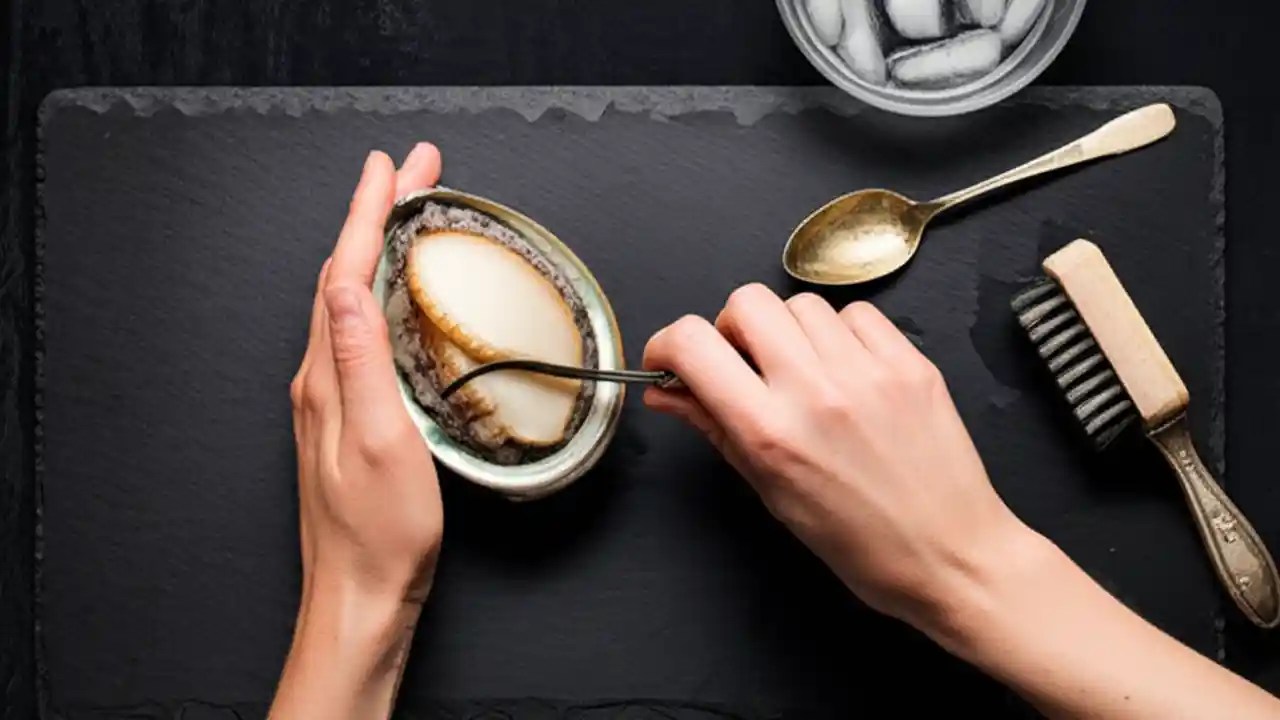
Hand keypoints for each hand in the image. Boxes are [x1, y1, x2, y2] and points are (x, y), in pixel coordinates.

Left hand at [271, 144, 443, 719]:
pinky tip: (392, 294)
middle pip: (341, 275)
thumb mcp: (382, 440)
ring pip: (346, 300)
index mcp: (328, 377)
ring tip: (403, 212)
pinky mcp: (347, 415)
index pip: (344, 273)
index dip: (368, 213)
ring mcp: (330, 396)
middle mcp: (320, 378)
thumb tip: (347, 284)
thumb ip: (360, 359)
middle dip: (374, 214)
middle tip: (412, 172)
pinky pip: (355, 332)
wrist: (361, 594)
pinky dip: (374, 291)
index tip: (392, 167)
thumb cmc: (382, 531)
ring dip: (373, 247)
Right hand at [642, 284, 1026, 629]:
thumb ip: (715, 429)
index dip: (668, 344)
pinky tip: (846, 371)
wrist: (952, 556)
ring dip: (788, 330)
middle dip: (730, 329)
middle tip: (746, 367)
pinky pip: (856, 313)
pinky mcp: (911, 363)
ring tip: (803, 373)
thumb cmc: (857, 543)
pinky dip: (840, 333)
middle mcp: (816, 389)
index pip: (694, 343)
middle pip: (746, 302)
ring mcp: (868, 370)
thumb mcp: (771, 492)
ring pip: (800, 303)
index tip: (673, 361)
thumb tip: (667, 390)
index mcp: (770, 431)